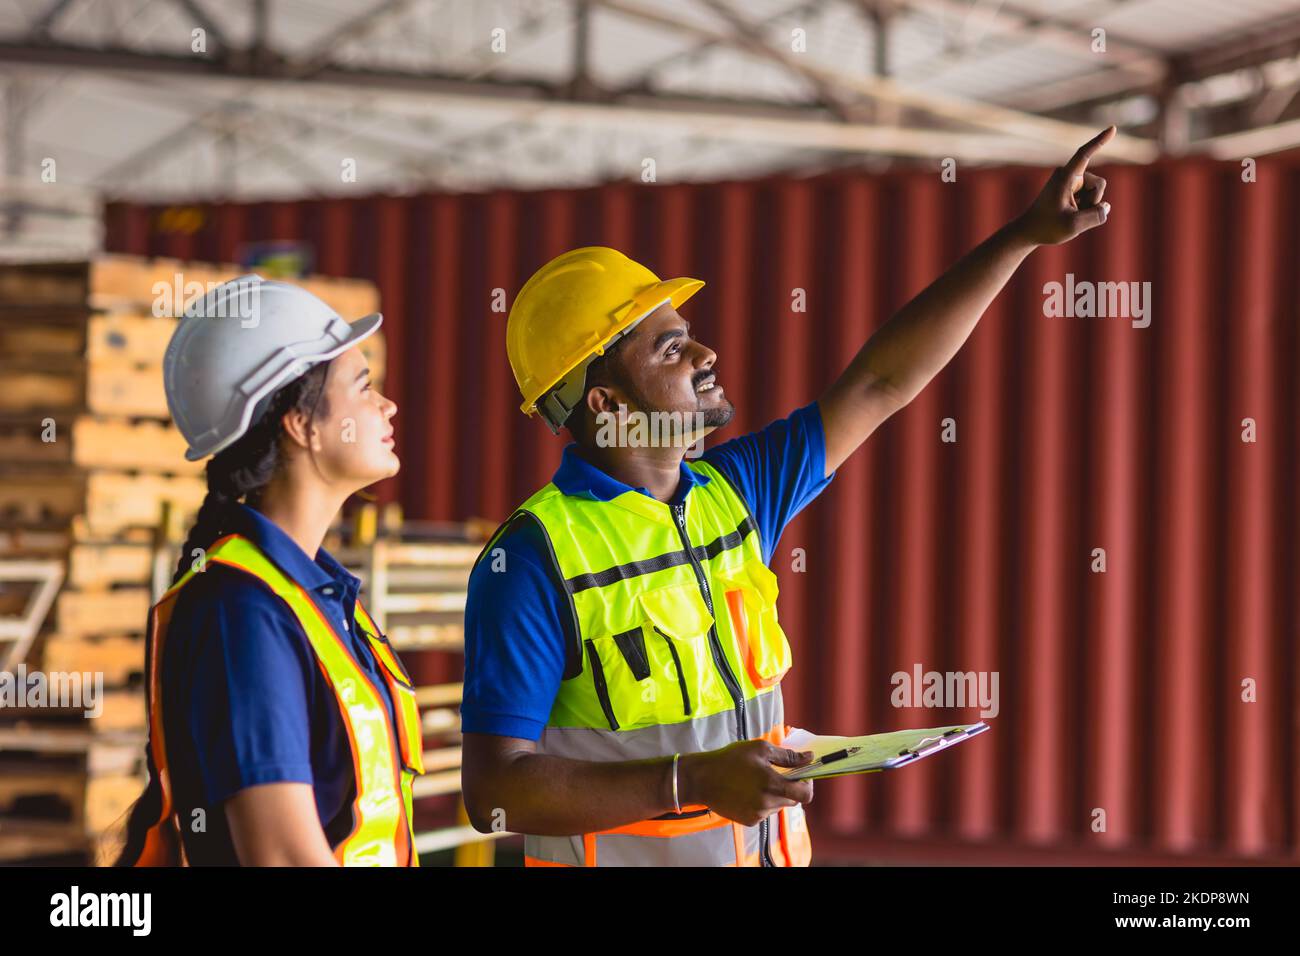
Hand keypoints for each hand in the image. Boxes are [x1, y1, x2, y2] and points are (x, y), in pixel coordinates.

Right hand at [678, 740, 813, 826]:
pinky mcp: (750, 821)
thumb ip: (787, 756)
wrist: (702, 779)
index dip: (808, 784)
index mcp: (772, 784)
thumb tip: (809, 757)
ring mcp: (758, 814)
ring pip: (779, 806)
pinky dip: (763, 802)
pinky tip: (748, 791)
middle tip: (776, 773)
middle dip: (789, 787)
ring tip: (757, 781)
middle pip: (793, 800)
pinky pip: (765, 812)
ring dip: (775, 794)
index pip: (805, 794)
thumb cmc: (730, 760)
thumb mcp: (760, 749)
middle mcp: (767, 803)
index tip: (802, 775)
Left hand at [1013, 126, 1114, 246]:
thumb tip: (1106, 207)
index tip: (1112, 128)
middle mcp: (1070, 175)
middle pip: (1099, 184)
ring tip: (1069, 214)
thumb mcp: (1073, 225)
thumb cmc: (1047, 227)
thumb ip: (1096, 216)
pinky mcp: (1074, 191)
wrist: (1030, 232)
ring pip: (1097, 193)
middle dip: (1093, 201)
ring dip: (1089, 207)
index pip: (1084, 154)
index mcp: (1065, 177)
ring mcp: (1073, 183)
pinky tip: (1071, 214)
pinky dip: (1086, 210)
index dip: (1099, 141)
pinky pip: (1093, 199)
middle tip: (1072, 213)